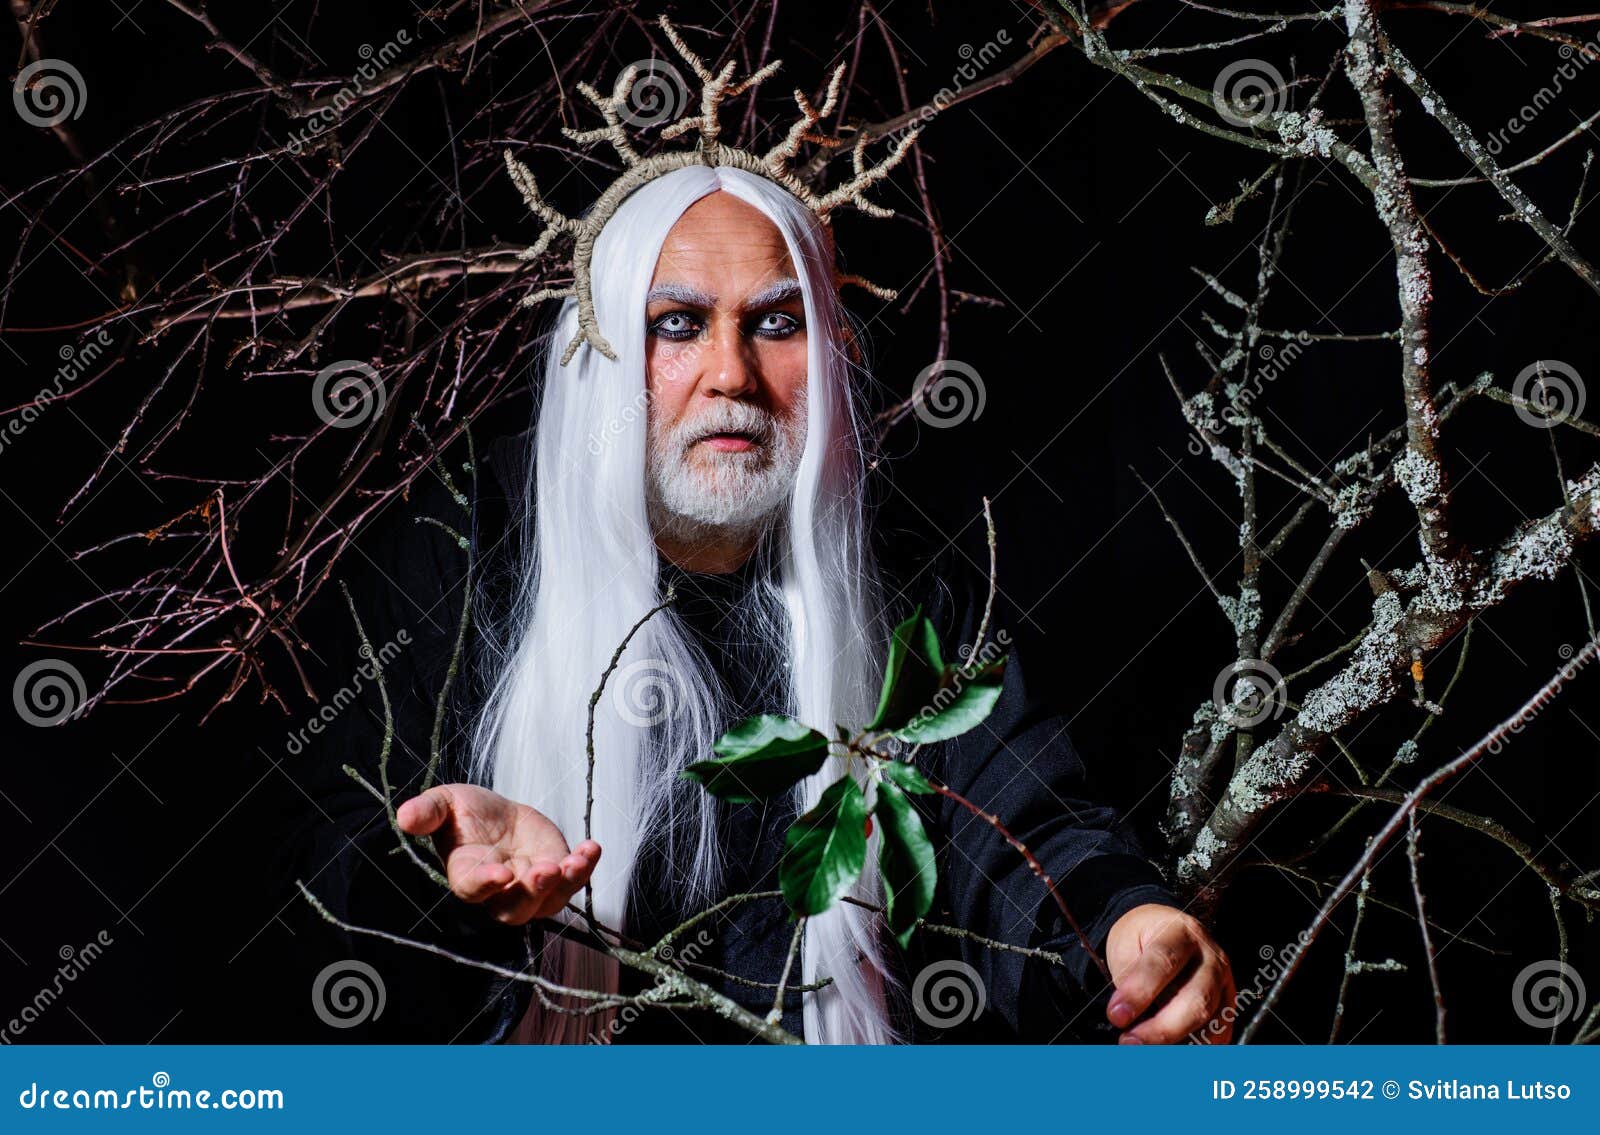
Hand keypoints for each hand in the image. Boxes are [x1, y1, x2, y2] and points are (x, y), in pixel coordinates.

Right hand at [396, 783, 600, 924]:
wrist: (497, 815)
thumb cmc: (465, 813)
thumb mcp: (444, 804)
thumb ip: (427, 812)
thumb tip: (404, 816)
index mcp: (467, 874)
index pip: (473, 889)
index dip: (486, 884)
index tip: (500, 873)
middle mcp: (499, 890)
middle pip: (515, 909)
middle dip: (531, 893)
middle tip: (544, 871)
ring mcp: (530, 886)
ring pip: (548, 903)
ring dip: (565, 884)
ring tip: (577, 859)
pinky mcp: (557, 874)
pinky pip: (573, 882)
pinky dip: (584, 867)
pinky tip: (591, 848)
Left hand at [1104, 903, 1234, 1043]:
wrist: (1165, 930)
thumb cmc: (1143, 939)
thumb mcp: (1125, 945)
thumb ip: (1127, 978)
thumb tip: (1125, 1015)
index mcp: (1180, 933)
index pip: (1162, 964)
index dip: (1139, 994)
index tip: (1117, 1016)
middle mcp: (1210, 957)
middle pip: (1196, 999)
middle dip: (1161, 1029)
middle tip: (1130, 1042)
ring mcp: (1223, 982)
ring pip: (1211, 1022)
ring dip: (1178, 1043)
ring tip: (1147, 1051)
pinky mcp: (1227, 1005)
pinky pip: (1219, 1034)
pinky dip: (1196, 1049)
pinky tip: (1171, 1051)